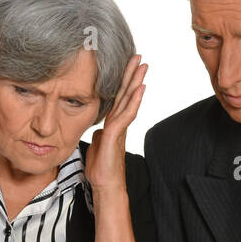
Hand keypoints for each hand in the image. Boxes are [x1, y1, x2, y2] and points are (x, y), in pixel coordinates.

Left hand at [84, 54, 146, 192]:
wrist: (104, 185)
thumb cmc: (100, 168)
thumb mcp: (97, 145)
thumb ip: (101, 133)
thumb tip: (101, 127)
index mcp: (113, 124)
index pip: (119, 97)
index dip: (123, 81)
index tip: (127, 65)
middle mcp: (119, 123)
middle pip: (127, 94)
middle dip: (132, 75)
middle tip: (139, 57)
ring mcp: (120, 128)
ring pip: (130, 100)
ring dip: (136, 81)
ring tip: (143, 65)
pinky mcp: (118, 134)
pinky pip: (127, 114)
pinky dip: (135, 100)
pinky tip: (140, 87)